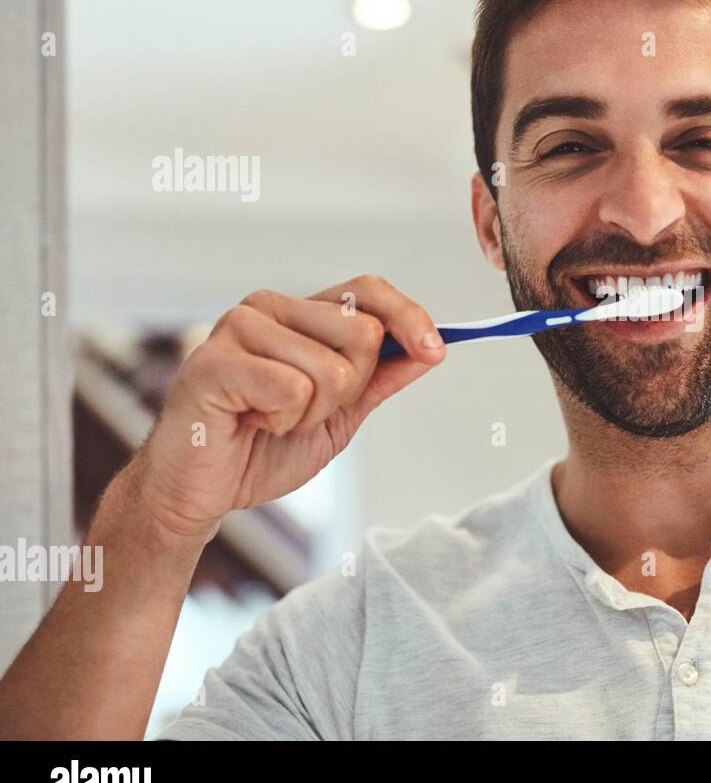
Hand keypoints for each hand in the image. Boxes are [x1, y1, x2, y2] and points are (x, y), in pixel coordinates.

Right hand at [133, 274, 443, 538]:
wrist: (200, 491)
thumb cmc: (260, 448)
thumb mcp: (340, 414)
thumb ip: (382, 378)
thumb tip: (432, 348)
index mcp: (299, 314)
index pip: (368, 291)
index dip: (409, 317)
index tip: (436, 350)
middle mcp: (268, 308)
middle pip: (363, 334)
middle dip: (348, 391)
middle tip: (301, 411)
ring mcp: (237, 328)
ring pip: (331, 368)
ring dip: (310, 413)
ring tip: (270, 419)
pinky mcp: (214, 362)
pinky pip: (292, 388)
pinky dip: (282, 421)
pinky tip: (250, 422)